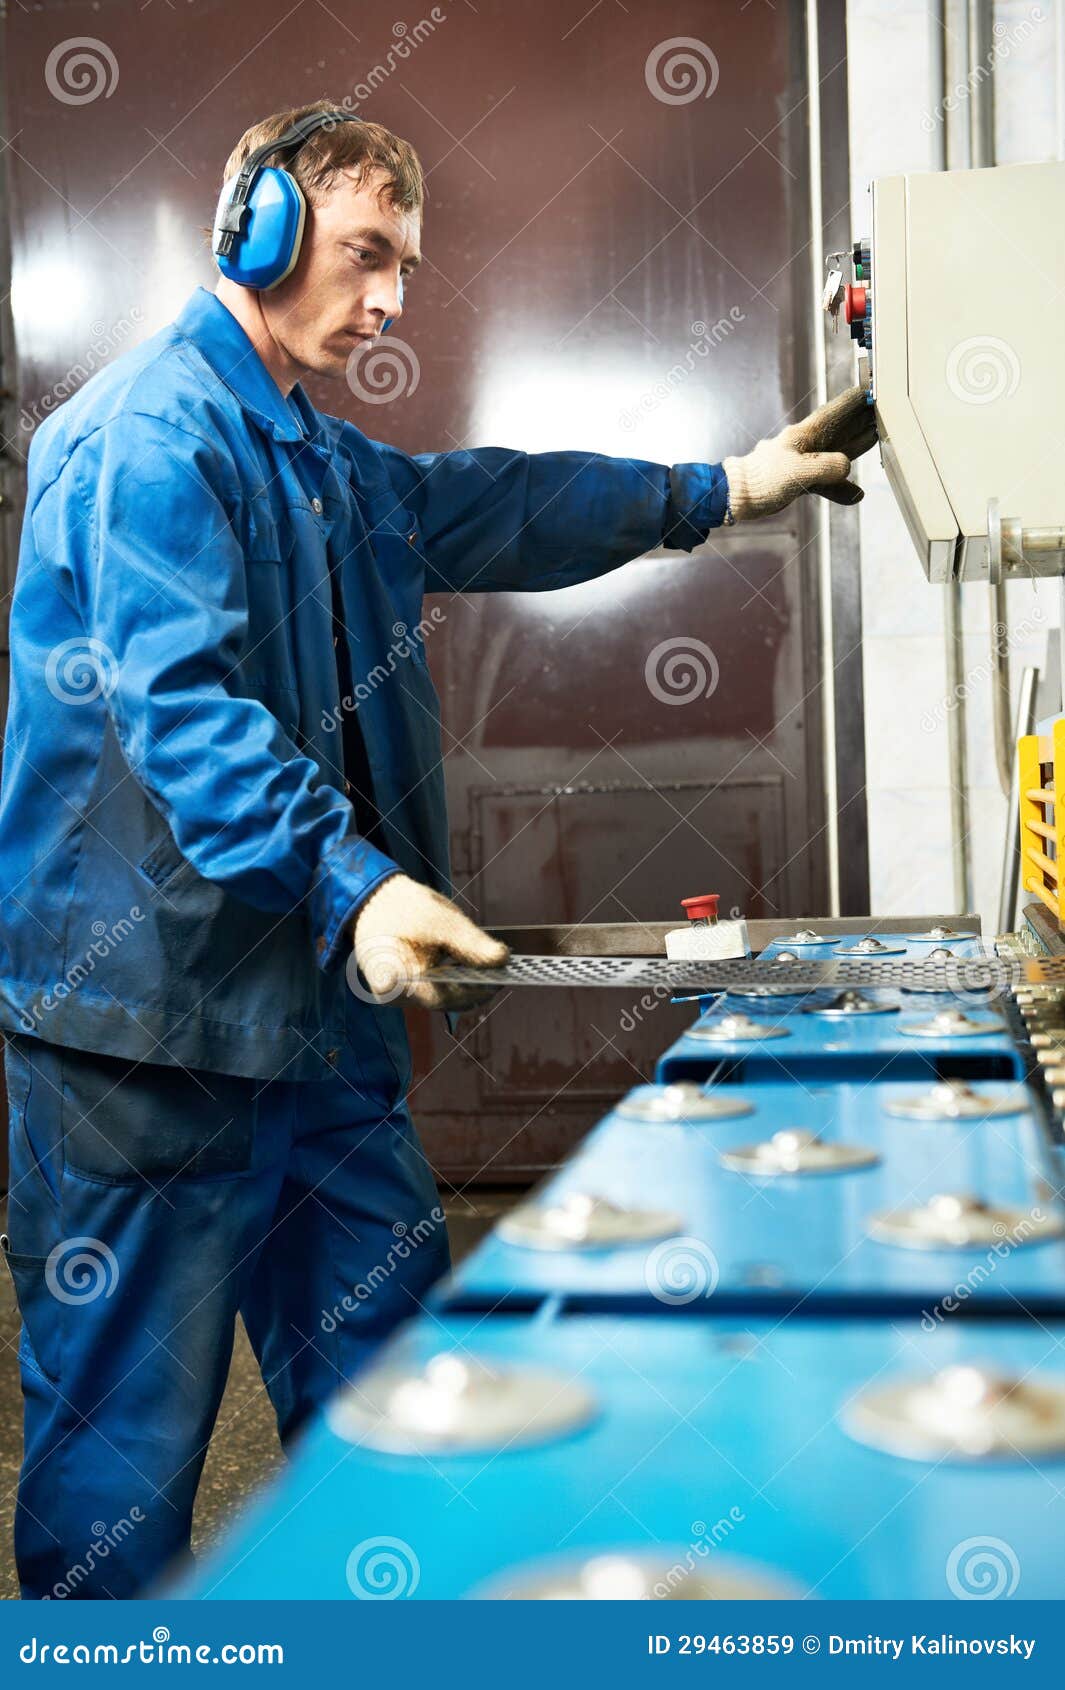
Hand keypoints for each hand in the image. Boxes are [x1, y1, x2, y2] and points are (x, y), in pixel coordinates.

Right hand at [351, 874, 508, 1010]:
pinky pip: (440, 991)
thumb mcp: (440, 919)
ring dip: (471, 984)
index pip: (442, 996)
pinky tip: (479, 967)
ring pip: (446, 998)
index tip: (501, 978)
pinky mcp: (410, 991)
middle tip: (508, 971)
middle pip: (447, 1001)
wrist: (374, 902)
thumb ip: (471, 943)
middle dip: (478, 986)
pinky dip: (459, 980)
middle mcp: (396, 996)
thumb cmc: (402, 908)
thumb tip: (503, 959)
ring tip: (498, 967)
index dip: (474, 990)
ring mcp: (402, 997)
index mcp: (393, 979)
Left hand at [722, 386, 877, 520]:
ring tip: (876, 437)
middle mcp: (807, 444)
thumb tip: (846, 466)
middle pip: (842, 428)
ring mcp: (804, 461)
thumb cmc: (761, 479)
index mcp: (806, 434)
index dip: (856, 400)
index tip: (874, 389)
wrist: (737, 496)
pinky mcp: (800, 479)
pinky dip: (840, 486)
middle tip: (884, 410)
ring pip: (837, 451)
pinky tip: (855, 494)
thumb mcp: (798, 471)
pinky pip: (826, 480)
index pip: (837, 411)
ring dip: (856, 446)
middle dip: (862, 419)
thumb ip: (826, 466)